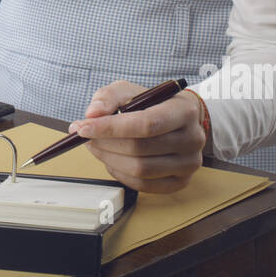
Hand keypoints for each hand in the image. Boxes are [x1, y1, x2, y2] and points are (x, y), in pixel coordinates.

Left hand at [67, 80, 206, 193]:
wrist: (181, 121)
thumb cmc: (154, 104)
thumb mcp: (131, 90)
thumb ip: (109, 97)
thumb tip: (92, 114)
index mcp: (184, 111)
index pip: (145, 124)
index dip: (110, 128)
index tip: (83, 127)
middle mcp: (193, 138)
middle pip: (140, 149)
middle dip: (105, 143)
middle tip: (84, 135)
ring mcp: (189, 163)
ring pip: (140, 170)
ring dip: (109, 159)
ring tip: (96, 146)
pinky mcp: (181, 181)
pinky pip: (144, 186)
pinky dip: (121, 174)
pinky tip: (112, 160)